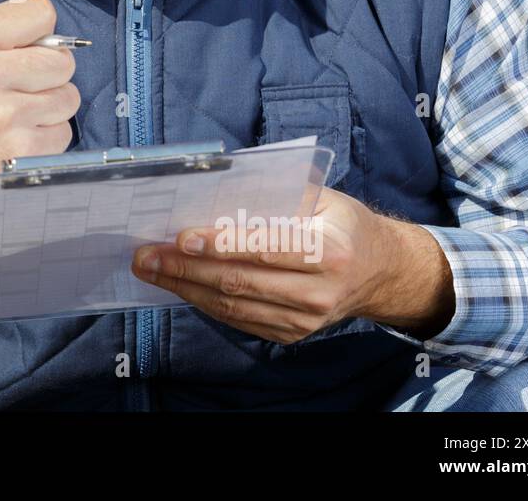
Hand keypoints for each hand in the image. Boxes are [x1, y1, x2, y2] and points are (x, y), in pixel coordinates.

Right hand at [0, 0, 80, 246]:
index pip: (43, 13)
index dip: (32, 33)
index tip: (9, 50)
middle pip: (62, 57)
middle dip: (43, 72)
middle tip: (10, 86)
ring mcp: (6, 117)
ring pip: (68, 96)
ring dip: (46, 107)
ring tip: (10, 114)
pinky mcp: (23, 151)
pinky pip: (65, 132)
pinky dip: (46, 138)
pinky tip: (14, 140)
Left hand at [130, 184, 454, 343]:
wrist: (380, 272)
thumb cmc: (344, 223)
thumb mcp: (322, 197)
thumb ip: (275, 195)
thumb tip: (216, 192)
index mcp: (329, 250)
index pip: (264, 248)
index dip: (219, 244)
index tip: (180, 237)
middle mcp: (319, 291)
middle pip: (240, 282)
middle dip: (185, 268)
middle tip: (147, 255)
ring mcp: (305, 319)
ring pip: (233, 305)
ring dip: (185, 287)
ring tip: (152, 270)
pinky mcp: (291, 334)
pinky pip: (238, 319)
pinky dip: (204, 302)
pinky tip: (180, 285)